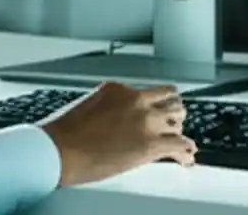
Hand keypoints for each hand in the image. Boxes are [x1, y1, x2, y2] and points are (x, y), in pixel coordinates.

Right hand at [38, 81, 197, 186]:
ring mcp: (146, 121)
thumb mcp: (90, 107)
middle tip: (172, 123)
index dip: (156, 103)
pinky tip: (185, 157)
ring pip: (178, 121)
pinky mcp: (151, 143)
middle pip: (170, 101)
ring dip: (178, 132)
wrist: (62, 150)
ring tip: (180, 142)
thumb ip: (111, 108)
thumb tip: (118, 121)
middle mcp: (136, 100)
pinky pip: (180, 145)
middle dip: (172, 113)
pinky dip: (185, 152)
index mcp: (119, 89)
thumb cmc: (66, 133)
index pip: (149, 91)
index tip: (158, 108)